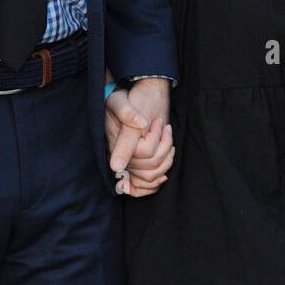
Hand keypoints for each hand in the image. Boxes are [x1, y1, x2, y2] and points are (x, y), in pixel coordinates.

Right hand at [105, 79, 173, 196]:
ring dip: (166, 159)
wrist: (131, 100)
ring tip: (167, 139)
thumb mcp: (121, 101)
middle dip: (164, 147)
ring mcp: (129, 163)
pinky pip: (144, 186)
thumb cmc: (127, 99)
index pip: (144, 152)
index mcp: (117, 143)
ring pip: (151, 177)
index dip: (156, 138)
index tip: (157, 121)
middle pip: (150, 168)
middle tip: (165, 129)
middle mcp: (121, 157)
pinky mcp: (135, 167)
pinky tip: (165, 164)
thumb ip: (126, 112)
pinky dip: (157, 180)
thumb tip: (140, 124)